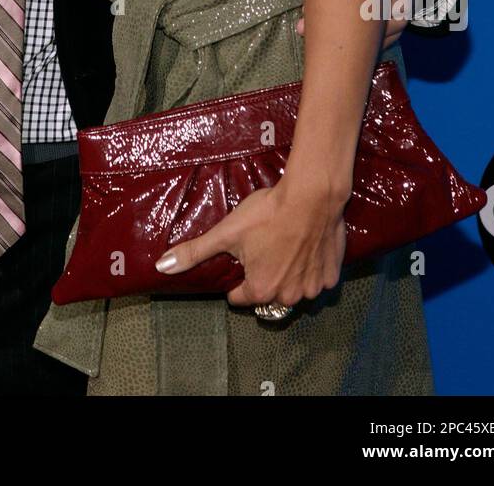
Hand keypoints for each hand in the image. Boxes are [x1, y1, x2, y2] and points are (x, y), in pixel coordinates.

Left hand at [155, 179, 347, 309]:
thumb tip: (162, 267)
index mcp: (261, 290)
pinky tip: (306, 246)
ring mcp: (313, 287)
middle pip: (268, 292)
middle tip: (262, 246)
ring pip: (295, 287)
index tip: (239, 259)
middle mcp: (288, 296)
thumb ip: (195, 252)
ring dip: (289, 273)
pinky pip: (318, 278)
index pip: (239, 296)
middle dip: (264, 275)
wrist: (312, 196)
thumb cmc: (268, 214)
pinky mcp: (331, 274)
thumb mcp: (226, 232)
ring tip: (284, 244)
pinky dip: (312, 266)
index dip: (235, 278)